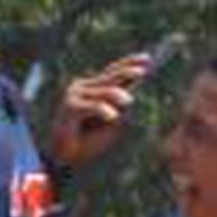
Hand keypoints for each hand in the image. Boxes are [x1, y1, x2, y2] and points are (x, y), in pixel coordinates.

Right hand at [48, 54, 152, 168]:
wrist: (69, 158)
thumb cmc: (91, 139)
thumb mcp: (114, 118)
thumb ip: (121, 103)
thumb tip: (135, 87)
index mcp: (93, 88)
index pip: (112, 71)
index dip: (129, 63)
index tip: (147, 59)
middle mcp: (82, 87)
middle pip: (109, 76)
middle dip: (127, 73)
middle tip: (142, 72)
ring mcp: (74, 95)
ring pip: (105, 91)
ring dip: (117, 96)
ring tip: (129, 102)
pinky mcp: (69, 106)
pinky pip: (94, 105)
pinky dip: (104, 110)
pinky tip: (111, 116)